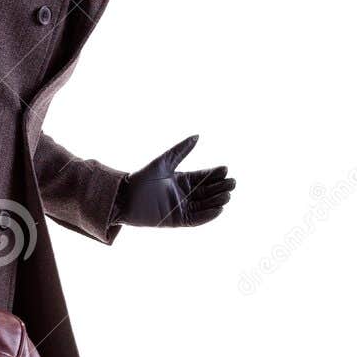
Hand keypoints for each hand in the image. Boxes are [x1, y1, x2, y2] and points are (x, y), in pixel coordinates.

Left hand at [116, 135, 234, 227]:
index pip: (205, 177)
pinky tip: (218, 210)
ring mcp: (181, 208)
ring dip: (217, 201)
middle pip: (208, 191)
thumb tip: (197, 136)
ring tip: (227, 196)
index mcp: (183, 180)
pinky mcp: (177, 220)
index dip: (216, 174)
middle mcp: (184, 194)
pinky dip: (207, 216)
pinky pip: (196, 219)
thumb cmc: (141, 178)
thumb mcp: (164, 161)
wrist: (124, 197)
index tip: (225, 169)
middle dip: (221, 187)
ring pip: (205, 205)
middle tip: (232, 182)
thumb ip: (181, 150)